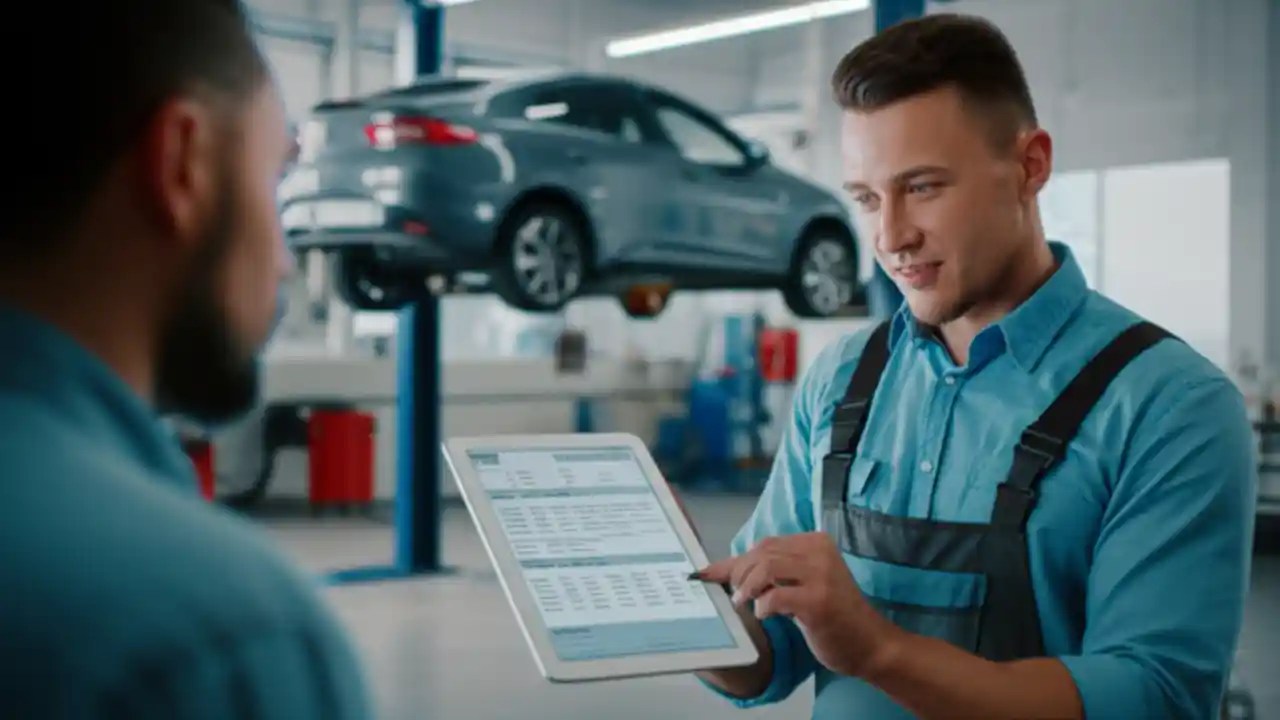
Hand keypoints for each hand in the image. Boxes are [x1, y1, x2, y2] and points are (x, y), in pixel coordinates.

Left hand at [693, 532, 898, 678]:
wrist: (870, 643)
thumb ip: (777, 574)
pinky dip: (762, 605)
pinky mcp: (818, 601)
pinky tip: (765, 614)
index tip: (706, 574)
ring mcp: (821, 575)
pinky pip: (775, 596)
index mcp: (816, 543)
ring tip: (745, 603)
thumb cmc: (834, 616)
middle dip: (738, 574)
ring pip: (766, 568)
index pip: (765, 544)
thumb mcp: (805, 585)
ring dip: (747, 587)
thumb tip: (729, 571)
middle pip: (762, 553)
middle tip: (735, 596)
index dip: (734, 561)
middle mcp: (819, 552)